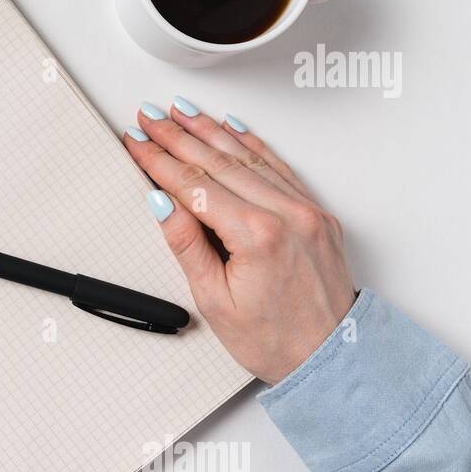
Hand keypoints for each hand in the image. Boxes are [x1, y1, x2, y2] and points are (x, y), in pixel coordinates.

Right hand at [122, 99, 355, 384]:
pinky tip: (232, 128)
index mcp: (258, 235)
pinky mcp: (317, 214)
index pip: (194, 186)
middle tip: (150, 117)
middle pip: (219, 162)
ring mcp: (306, 211)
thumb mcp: (214, 300)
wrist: (332, 359)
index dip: (159, 160)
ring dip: (211, 130)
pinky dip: (251, 144)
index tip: (138, 142)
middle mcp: (287, 215)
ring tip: (182, 112)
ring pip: (249, 156)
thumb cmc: (276, 341)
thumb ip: (187, 244)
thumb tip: (162, 202)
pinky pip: (279, 166)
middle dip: (179, 136)